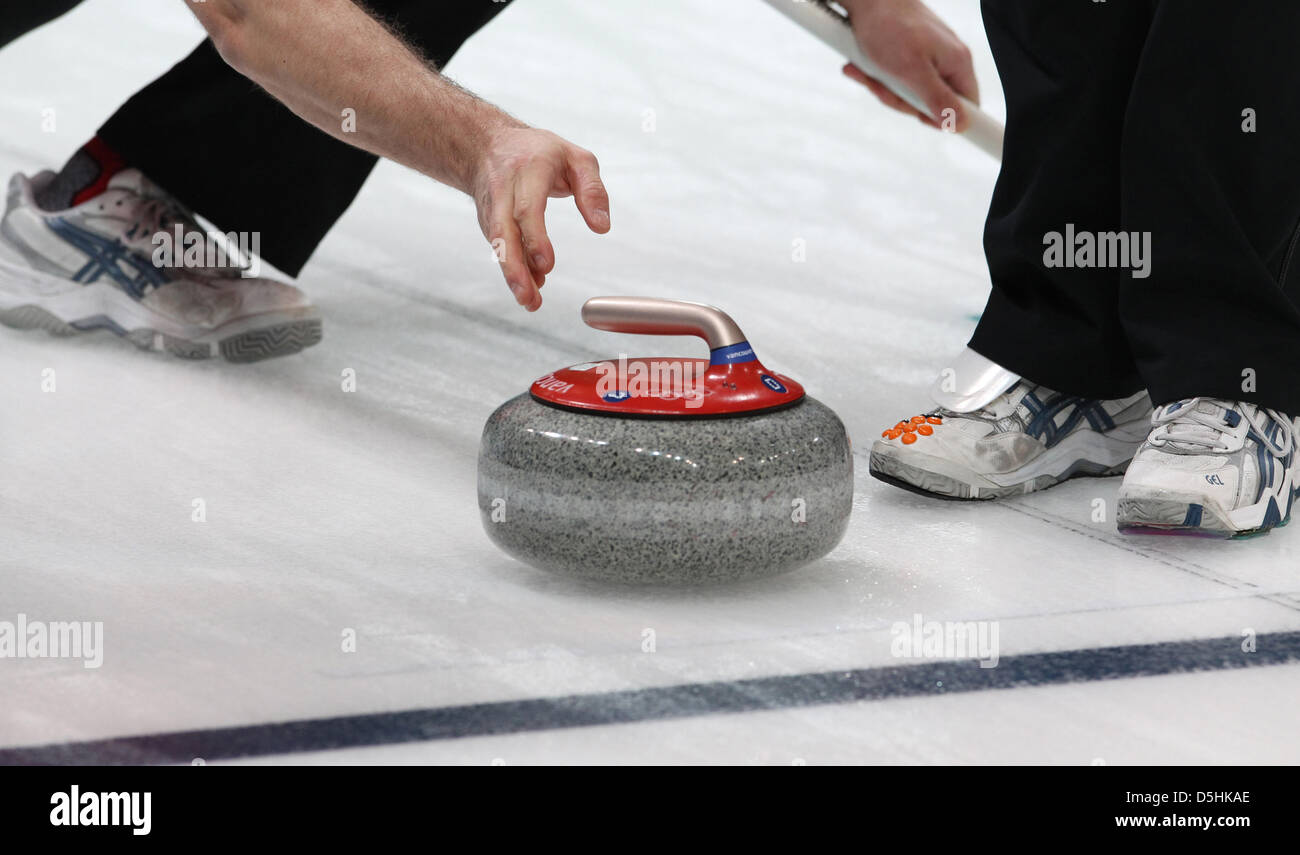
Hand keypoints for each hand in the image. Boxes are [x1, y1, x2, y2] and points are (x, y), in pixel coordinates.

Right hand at [471, 126, 610, 310]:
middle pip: (503, 233)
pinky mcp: (488, 223)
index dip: (534, 239)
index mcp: (528, 171)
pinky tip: (531, 286)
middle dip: (514, 268)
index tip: (547, 265)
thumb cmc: (536, 152)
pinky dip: (514, 269)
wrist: (485, 144)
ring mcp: (491, 209)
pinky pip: (500, 250)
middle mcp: (503, 191)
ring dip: (513, 276)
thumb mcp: (575, 157)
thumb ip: (593, 189)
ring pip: (498, 247)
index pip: (527, 209)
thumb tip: (602, 226)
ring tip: (530, 302)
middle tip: (528, 297)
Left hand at [839, 0, 978, 131]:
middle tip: (884, 86)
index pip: (967, 106)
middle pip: (931, 104)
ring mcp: (927, 56)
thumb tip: (961, 125)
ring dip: (882, 87)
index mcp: (957, 63)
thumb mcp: (912, 72)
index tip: (921, 119)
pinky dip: (876, 76)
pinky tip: (859, 67)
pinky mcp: (908, 53)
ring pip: (908, 93)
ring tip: (868, 72)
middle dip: (900, 101)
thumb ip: (937, 99)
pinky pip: (895, 78)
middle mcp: (946, 60)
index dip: (945, 119)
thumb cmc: (888, 28)